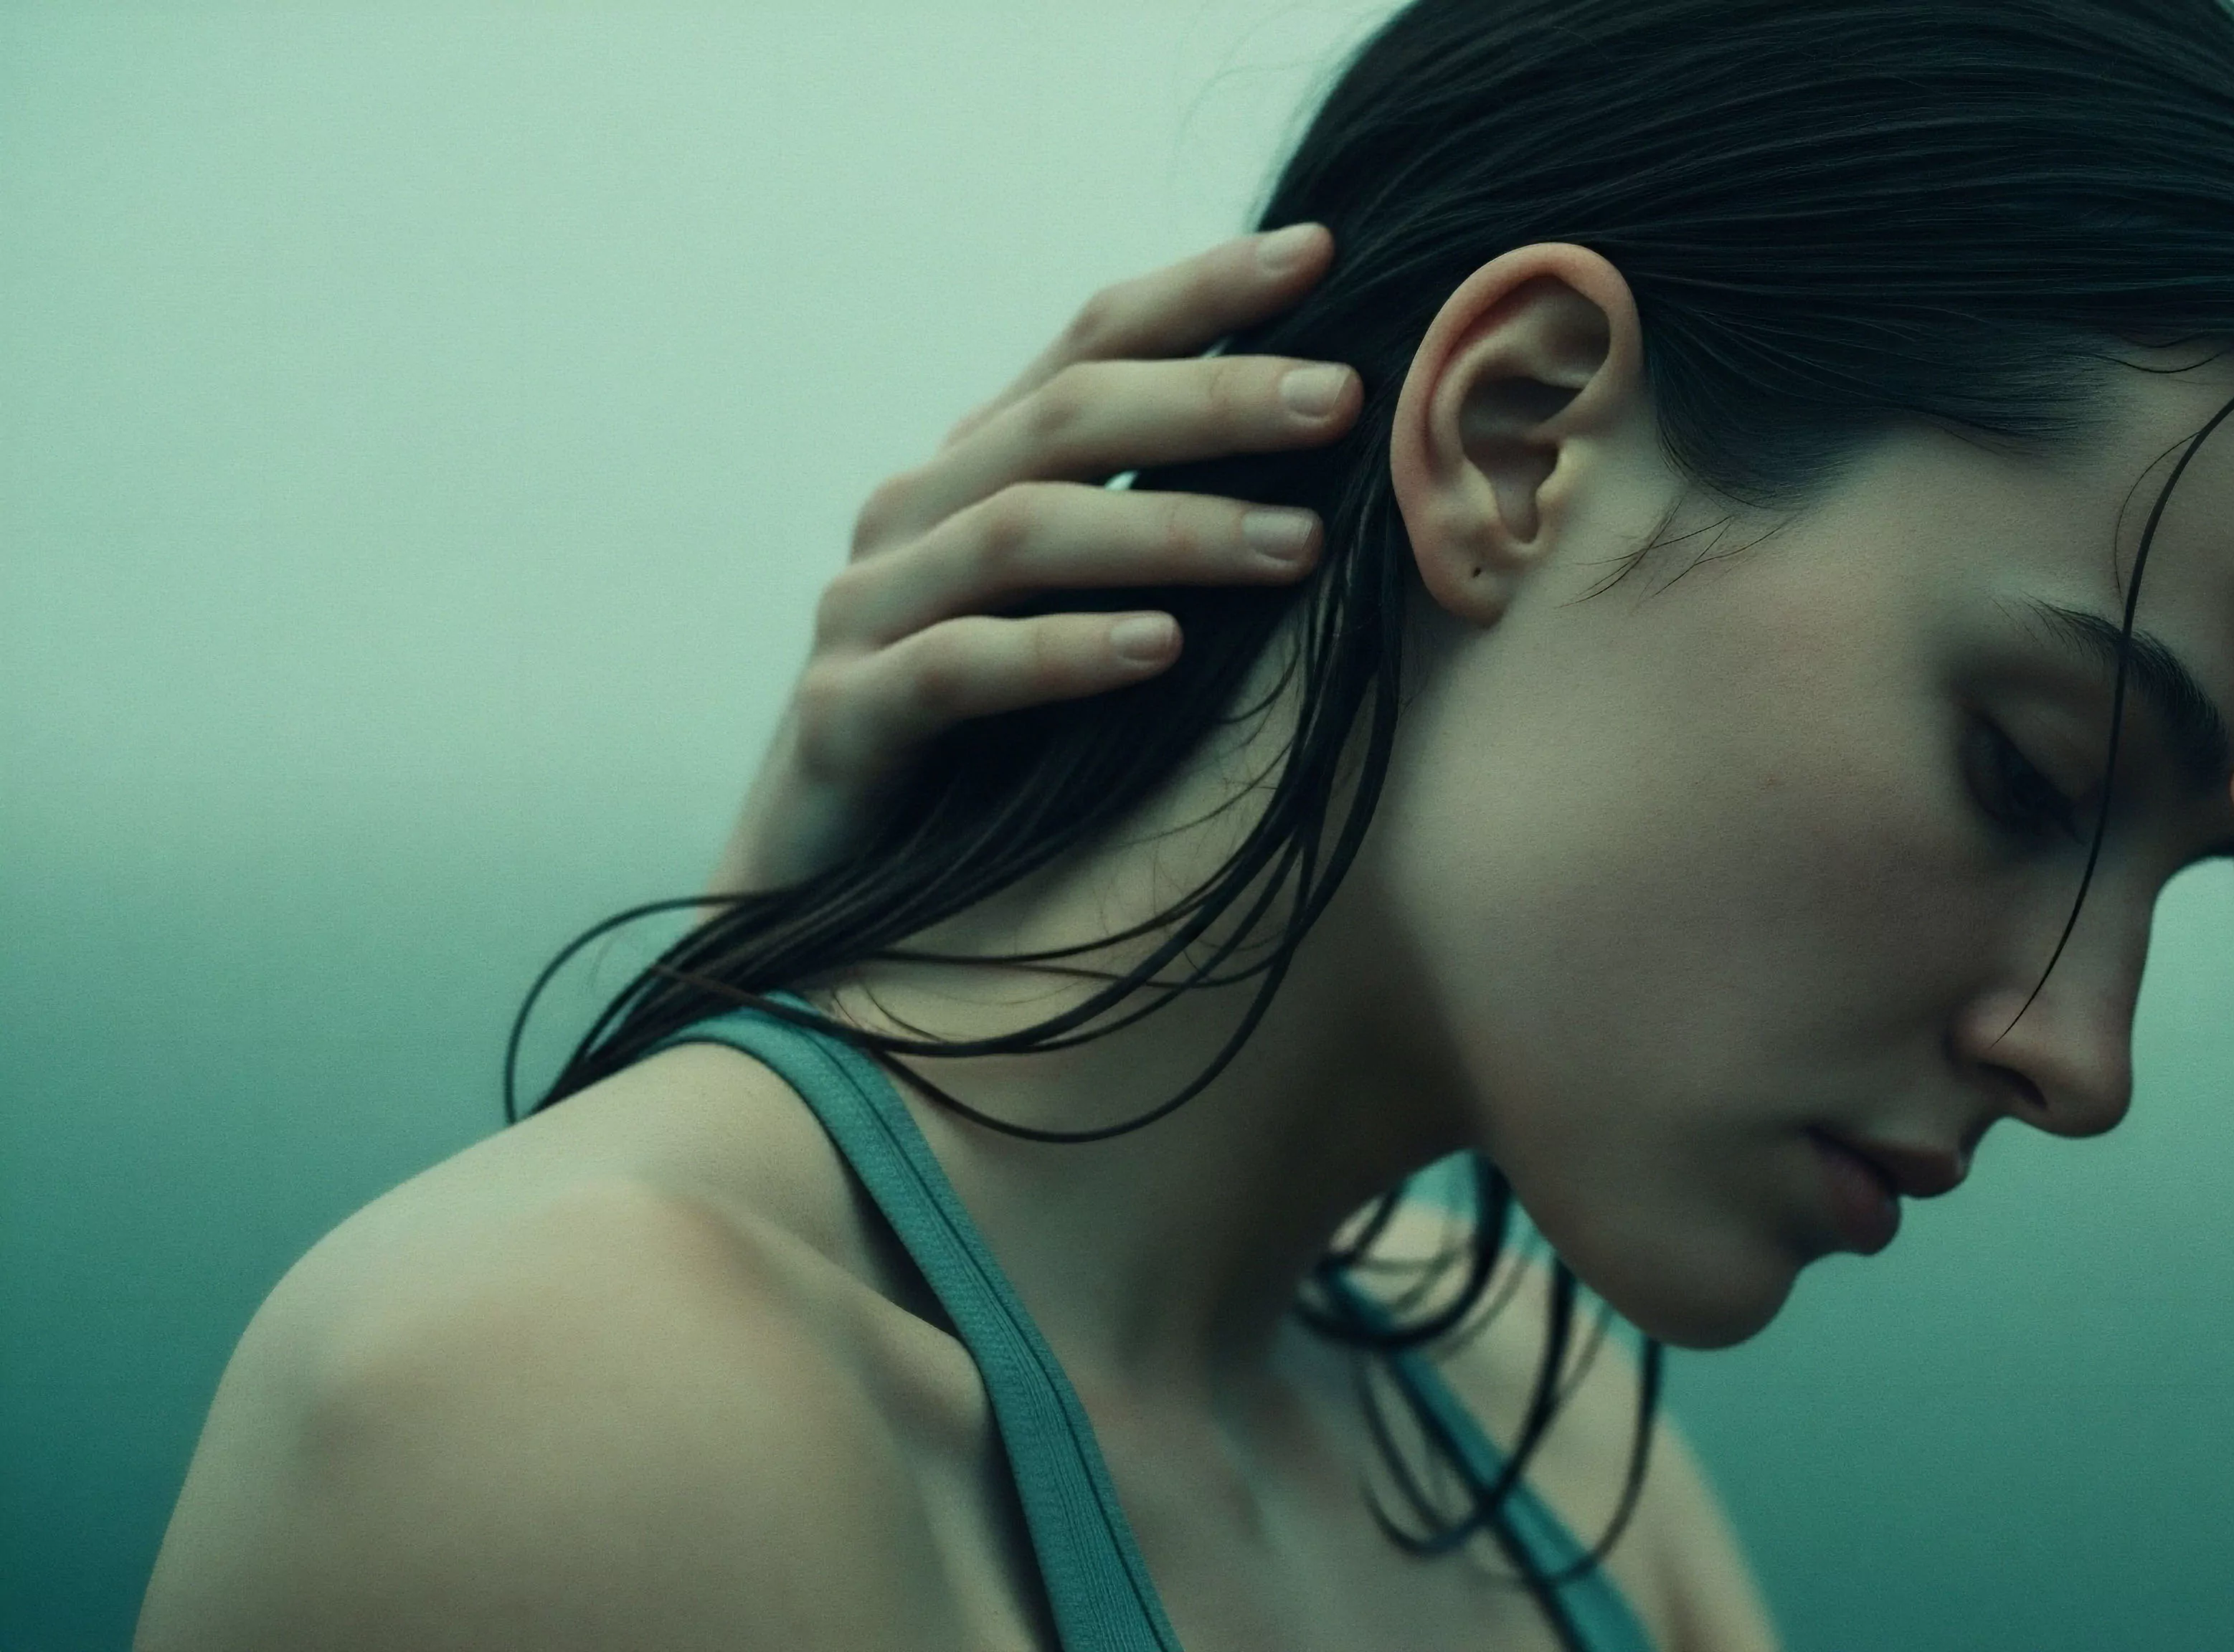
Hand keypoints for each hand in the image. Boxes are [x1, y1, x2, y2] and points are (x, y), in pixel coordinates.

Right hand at [702, 223, 1362, 901]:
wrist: (831, 903)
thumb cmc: (991, 755)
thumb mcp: (1081, 619)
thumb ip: (1161, 539)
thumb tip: (1335, 475)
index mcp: (978, 471)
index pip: (1092, 344)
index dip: (1200, 291)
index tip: (1322, 251)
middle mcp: (916, 517)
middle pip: (1067, 419)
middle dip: (1212, 400)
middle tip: (1342, 399)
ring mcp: (867, 614)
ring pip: (1022, 535)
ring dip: (1169, 533)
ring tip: (1295, 546)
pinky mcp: (841, 722)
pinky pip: (958, 670)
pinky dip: (1063, 654)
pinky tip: (1159, 654)